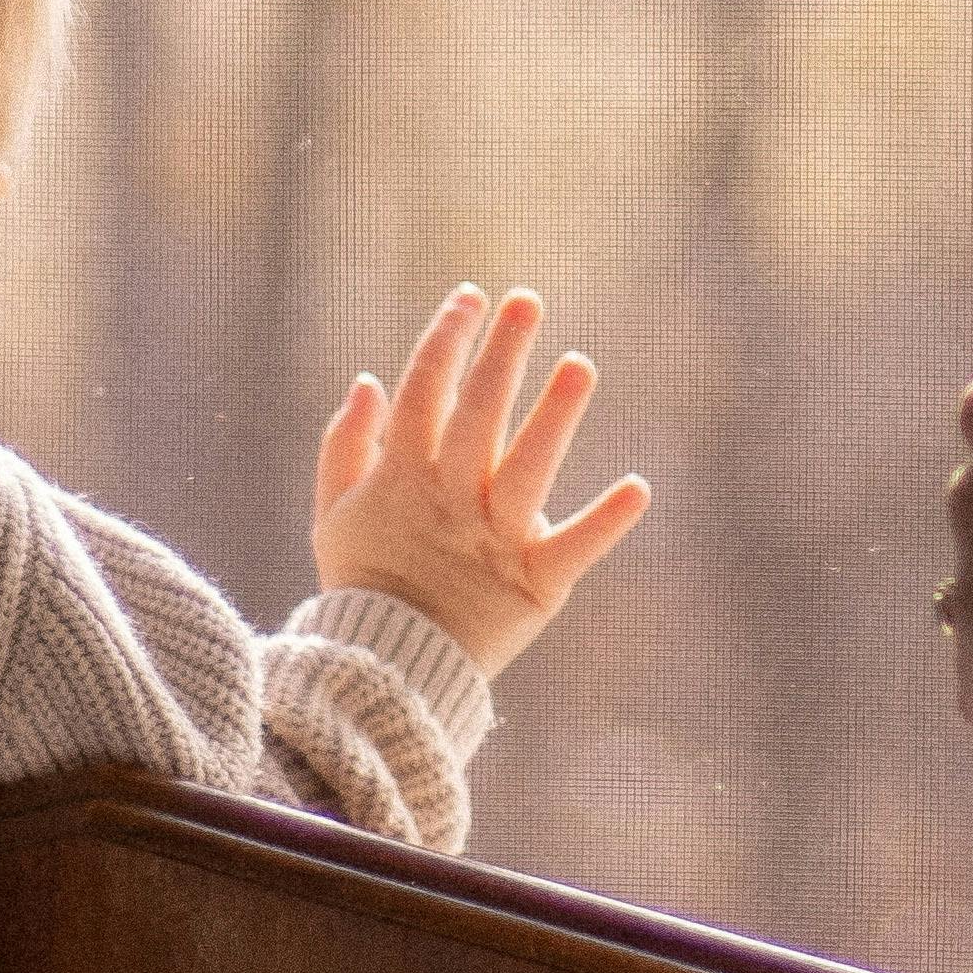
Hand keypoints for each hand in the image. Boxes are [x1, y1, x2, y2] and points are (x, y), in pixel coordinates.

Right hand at [313, 283, 651, 677]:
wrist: (383, 675)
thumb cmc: (363, 584)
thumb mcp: (333, 513)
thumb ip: (345, 444)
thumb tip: (368, 379)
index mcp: (403, 477)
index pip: (423, 391)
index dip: (446, 339)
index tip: (472, 298)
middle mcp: (451, 499)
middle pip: (478, 415)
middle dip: (502, 355)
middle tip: (527, 302)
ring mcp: (494, 540)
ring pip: (527, 469)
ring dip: (554, 417)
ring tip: (581, 365)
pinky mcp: (534, 582)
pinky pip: (573, 547)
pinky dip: (606, 522)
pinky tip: (639, 488)